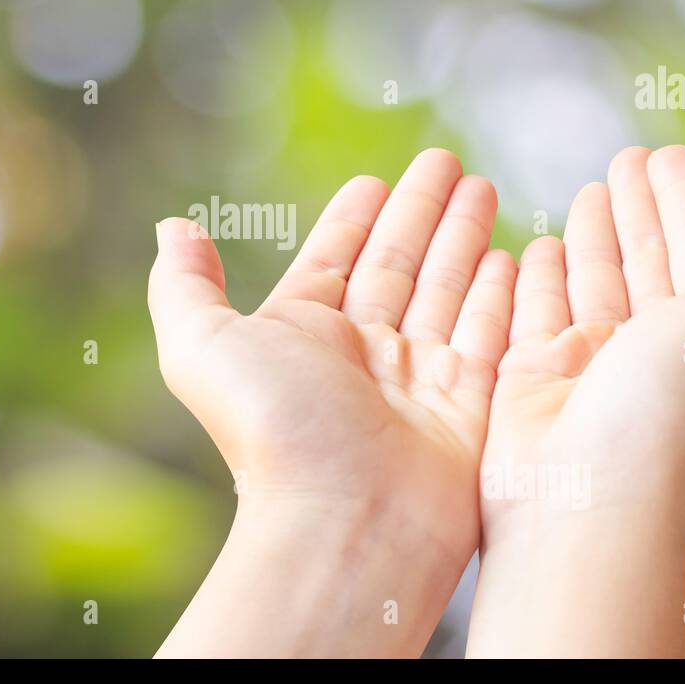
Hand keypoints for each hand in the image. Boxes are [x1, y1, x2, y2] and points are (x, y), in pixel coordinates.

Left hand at [149, 149, 513, 655]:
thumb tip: (172, 228)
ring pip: (447, 287)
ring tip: (483, 185)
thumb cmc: (271, 434)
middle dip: (422, 212)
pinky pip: (490, 333)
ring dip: (464, 237)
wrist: (344, 523)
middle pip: (398, 264)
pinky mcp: (472, 405)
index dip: (353, 219)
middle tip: (446, 160)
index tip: (374, 180)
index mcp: (302, 335)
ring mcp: (420, 379)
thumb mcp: (203, 347)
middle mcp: (362, 354)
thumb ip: (184, 285)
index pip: (335, 259)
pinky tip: (511, 254)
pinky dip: (500, 292)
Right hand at [467, 145, 684, 656]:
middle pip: (651, 263)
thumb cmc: (668, 412)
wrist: (581, 496)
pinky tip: (542, 246)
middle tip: (627, 158)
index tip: (667, 155)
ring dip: (596, 233)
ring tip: (591, 188)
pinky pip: (539, 310)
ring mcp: (597, 368)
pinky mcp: (537, 377)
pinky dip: (542, 277)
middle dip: (642, 208)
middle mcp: (661, 357)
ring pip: (597, 282)